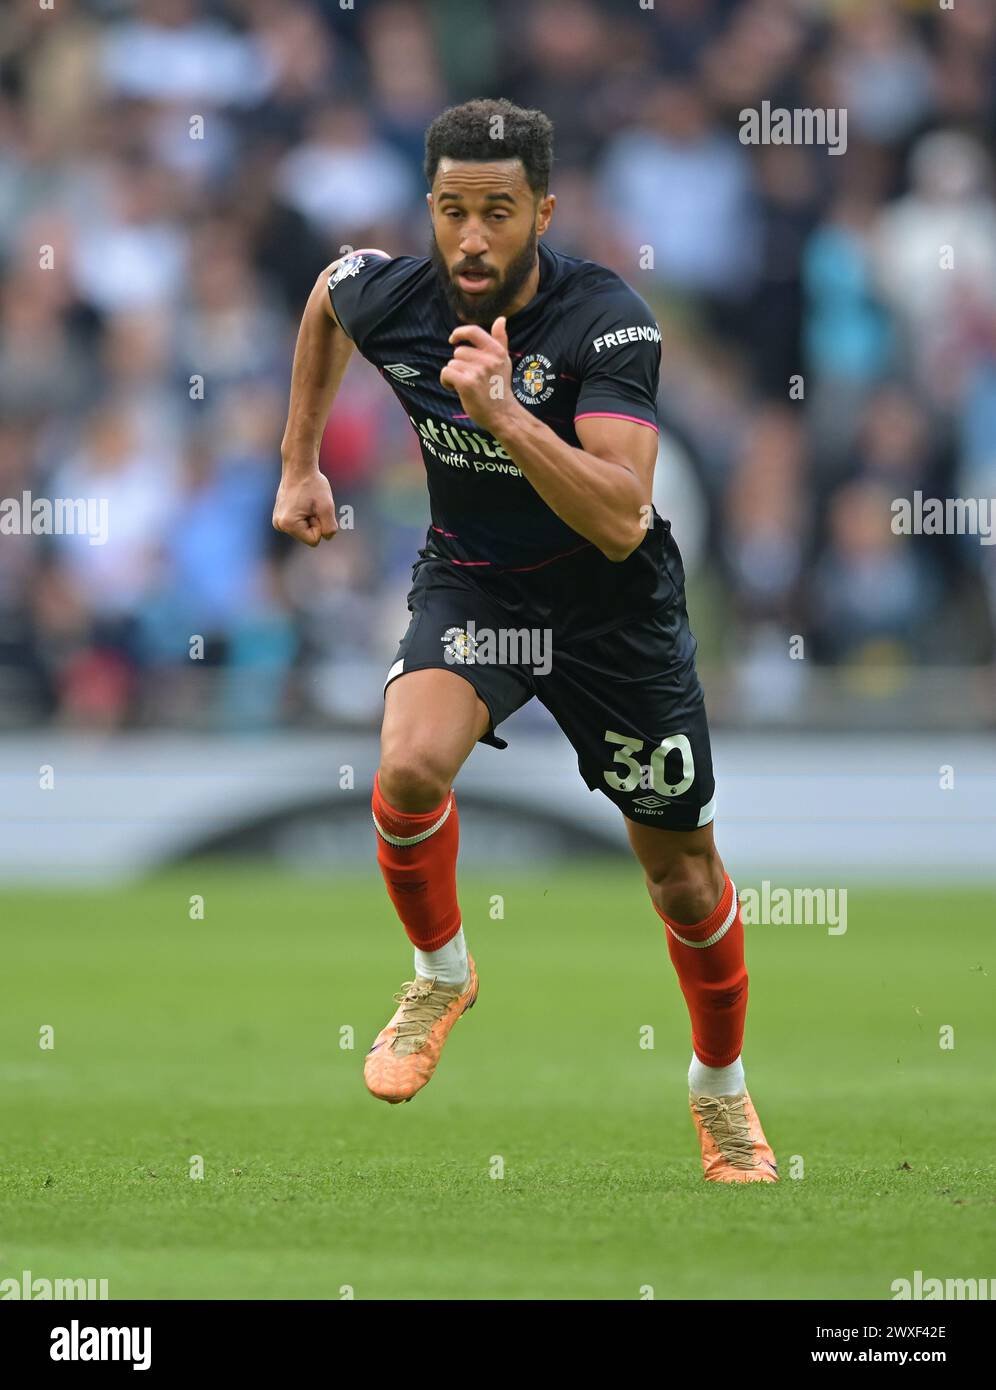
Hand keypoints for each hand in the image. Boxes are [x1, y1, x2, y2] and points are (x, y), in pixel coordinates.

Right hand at [272, 469, 336, 546]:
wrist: (299, 468)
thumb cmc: (314, 485)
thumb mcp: (327, 507)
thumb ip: (330, 527)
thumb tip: (327, 537)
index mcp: (288, 525)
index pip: (314, 540)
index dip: (320, 524)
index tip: (314, 508)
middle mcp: (279, 525)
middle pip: (308, 536)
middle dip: (314, 522)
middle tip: (310, 504)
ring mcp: (278, 522)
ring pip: (304, 531)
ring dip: (310, 518)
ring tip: (305, 502)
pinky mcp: (279, 518)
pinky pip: (299, 525)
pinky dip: (304, 515)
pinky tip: (301, 502)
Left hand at [440, 317, 517, 432]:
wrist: (502, 414)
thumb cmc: (500, 387)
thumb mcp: (504, 361)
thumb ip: (501, 340)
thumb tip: (501, 318)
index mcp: (497, 352)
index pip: (474, 332)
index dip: (459, 332)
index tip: (453, 339)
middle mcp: (488, 360)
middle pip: (458, 352)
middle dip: (460, 364)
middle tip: (471, 378)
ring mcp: (477, 371)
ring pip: (452, 364)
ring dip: (454, 375)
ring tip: (466, 386)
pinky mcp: (466, 383)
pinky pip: (446, 373)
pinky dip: (447, 382)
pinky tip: (455, 389)